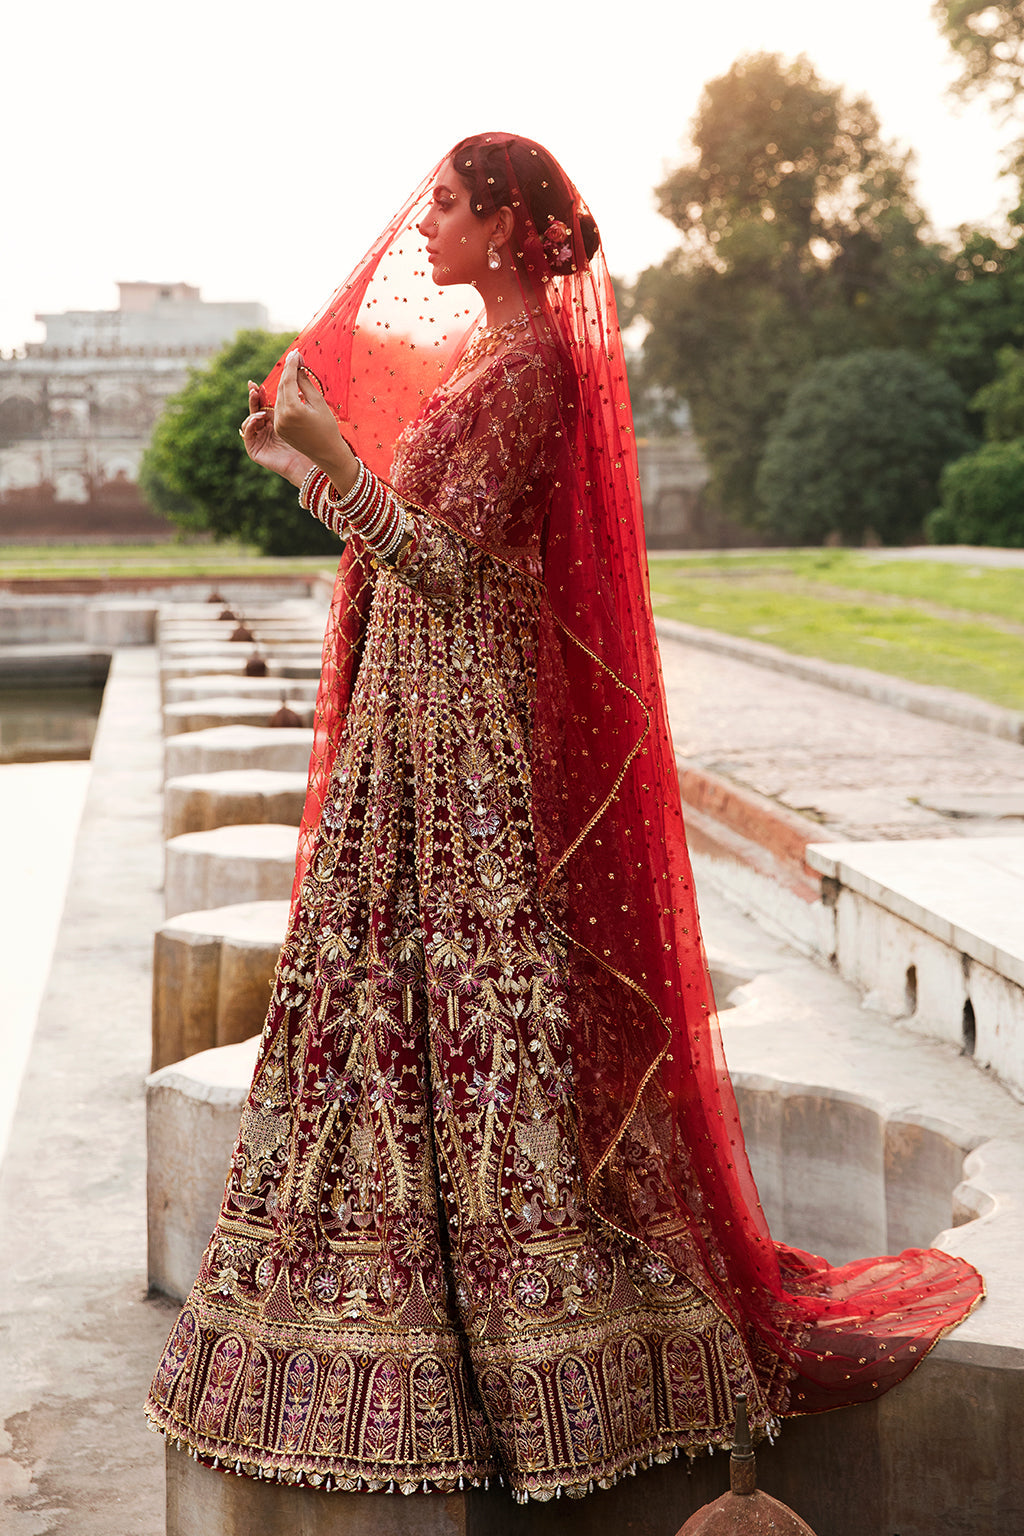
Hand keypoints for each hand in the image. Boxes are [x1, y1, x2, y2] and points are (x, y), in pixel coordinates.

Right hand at [239, 379, 312, 487]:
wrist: (316, 460)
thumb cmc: (315, 436)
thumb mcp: (307, 410)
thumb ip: (300, 392)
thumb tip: (297, 371)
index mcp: (278, 418)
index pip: (266, 402)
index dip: (261, 393)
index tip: (260, 382)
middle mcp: (267, 428)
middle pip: (256, 409)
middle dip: (254, 396)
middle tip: (254, 386)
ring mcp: (261, 439)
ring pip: (250, 420)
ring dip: (252, 408)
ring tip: (256, 396)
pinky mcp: (256, 451)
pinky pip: (248, 435)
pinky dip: (250, 425)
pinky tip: (259, 416)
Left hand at [274, 351, 357, 492]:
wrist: (327, 453)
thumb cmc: (328, 427)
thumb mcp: (318, 402)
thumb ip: (305, 383)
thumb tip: (297, 368)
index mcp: (293, 409)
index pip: (289, 380)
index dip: (292, 364)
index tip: (296, 352)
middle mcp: (282, 417)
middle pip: (282, 387)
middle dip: (288, 372)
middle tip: (296, 358)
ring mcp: (278, 424)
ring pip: (279, 397)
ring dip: (286, 383)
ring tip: (295, 371)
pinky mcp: (279, 429)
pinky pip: (280, 407)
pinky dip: (285, 397)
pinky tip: (292, 388)